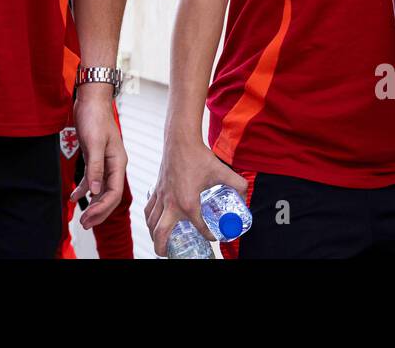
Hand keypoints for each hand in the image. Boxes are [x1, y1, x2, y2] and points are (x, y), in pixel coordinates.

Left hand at [70, 87, 126, 228]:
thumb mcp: (94, 143)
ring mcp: (104, 162)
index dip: (102, 208)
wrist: (91, 100)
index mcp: (118, 162)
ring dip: (91, 204)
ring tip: (81, 217)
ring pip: (100, 189)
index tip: (89, 217)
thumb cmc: (95, 118)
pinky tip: (73, 196)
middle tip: (84, 224)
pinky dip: (83, 189)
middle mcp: (113, 165)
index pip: (114, 193)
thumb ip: (96, 167)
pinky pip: (91, 179)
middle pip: (108, 195)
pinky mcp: (94, 157)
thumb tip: (95, 191)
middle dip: (98, 211)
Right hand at [145, 137, 247, 255]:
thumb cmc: (199, 156)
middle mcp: (171, 204)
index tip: (214, 237)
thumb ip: (238, 184)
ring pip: (151, 223)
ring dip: (153, 235)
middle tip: (169, 254)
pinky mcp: (156, 189)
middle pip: (161, 234)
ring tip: (159, 242)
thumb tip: (246, 194)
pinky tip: (152, 221)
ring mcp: (162, 197)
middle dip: (163, 248)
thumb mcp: (222, 171)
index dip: (209, 235)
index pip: (199, 228)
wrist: (181, 141)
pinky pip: (148, 208)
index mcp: (188, 203)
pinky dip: (149, 218)